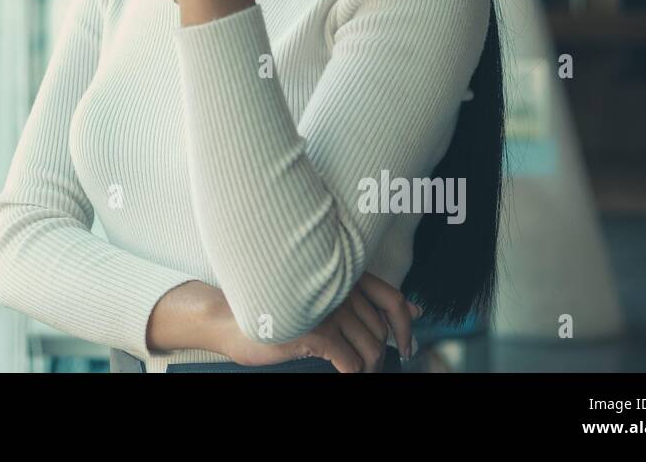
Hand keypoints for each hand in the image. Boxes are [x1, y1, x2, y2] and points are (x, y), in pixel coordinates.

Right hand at [214, 273, 421, 372]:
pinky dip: (353, 373)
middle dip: (380, 355)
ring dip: (367, 368)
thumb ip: (369, 299)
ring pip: (370, 349)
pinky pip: (350, 363)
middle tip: (368, 366)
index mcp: (342, 272)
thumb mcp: (326, 298)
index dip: (406, 327)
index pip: (393, 299)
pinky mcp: (315, 332)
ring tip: (355, 370)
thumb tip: (416, 309)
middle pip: (381, 331)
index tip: (407, 347)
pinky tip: (343, 372)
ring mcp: (326, 309)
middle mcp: (337, 286)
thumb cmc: (278, 307)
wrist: (230, 318)